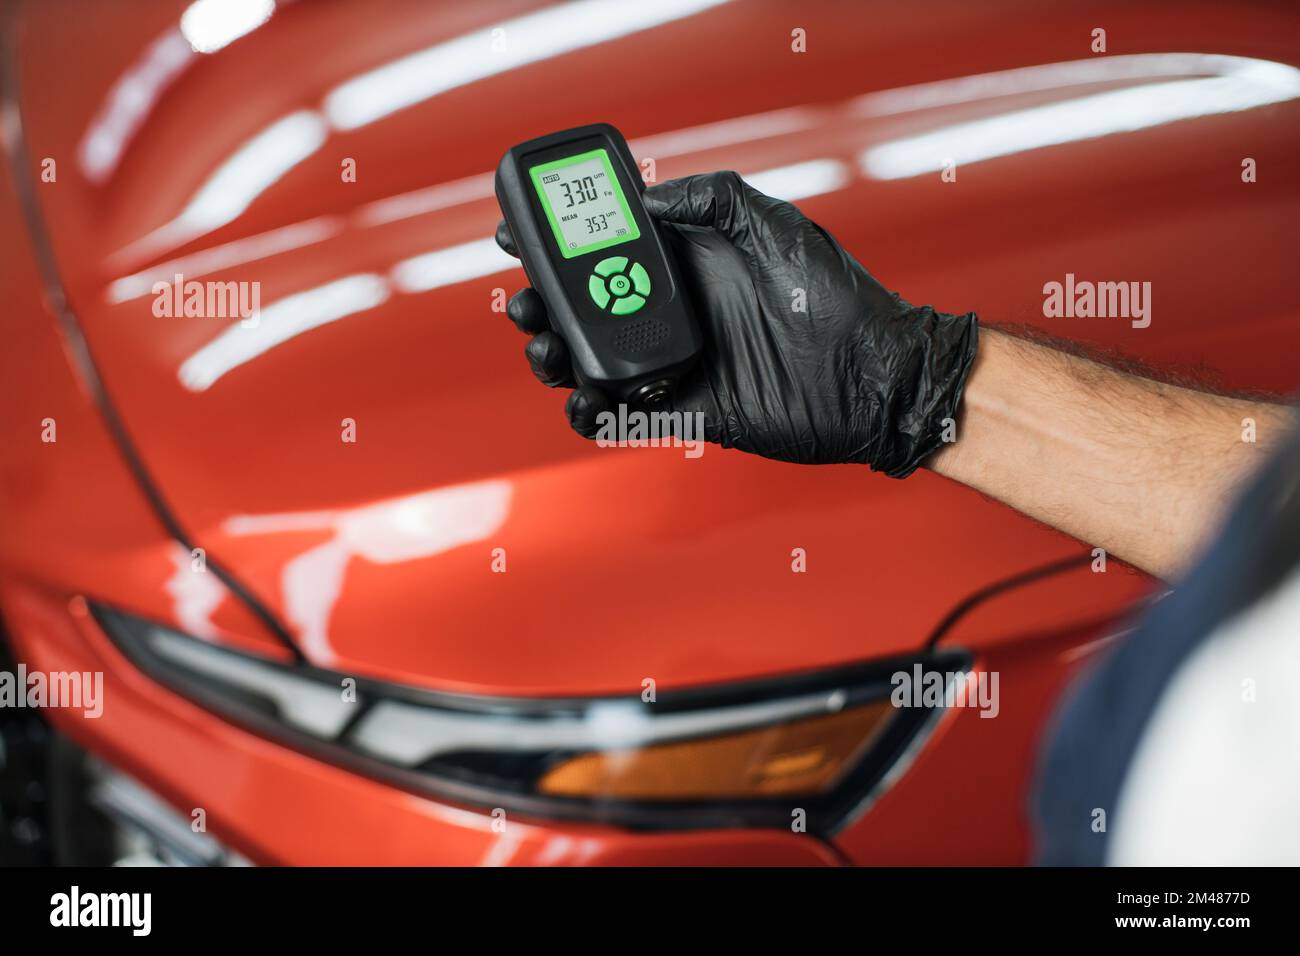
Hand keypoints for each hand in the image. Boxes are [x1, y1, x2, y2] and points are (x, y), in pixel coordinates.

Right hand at [495, 171, 978, 476]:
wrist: (878, 377)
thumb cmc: (837, 296)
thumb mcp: (777, 227)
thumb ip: (713, 200)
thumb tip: (646, 198)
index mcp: (687, 265)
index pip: (605, 250)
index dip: (556, 243)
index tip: (515, 236)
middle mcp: (675, 313)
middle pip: (584, 309)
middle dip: (541, 305)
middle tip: (525, 305)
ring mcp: (677, 365)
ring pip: (593, 364)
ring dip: (556, 358)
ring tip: (547, 352)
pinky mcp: (688, 413)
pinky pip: (625, 419)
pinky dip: (592, 417)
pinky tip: (583, 404)